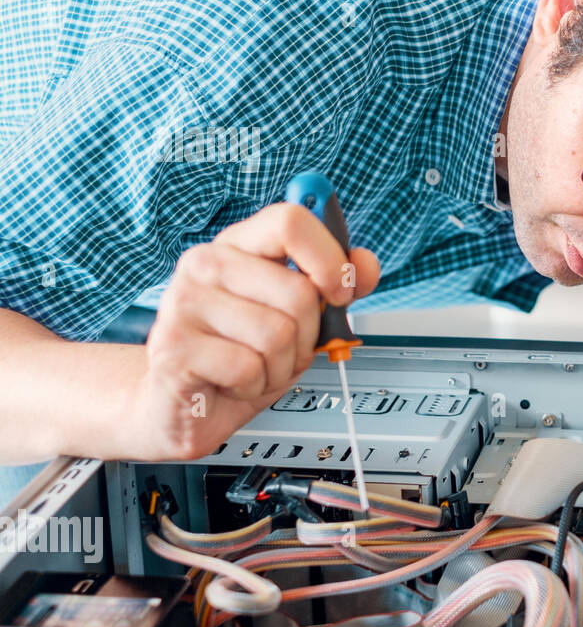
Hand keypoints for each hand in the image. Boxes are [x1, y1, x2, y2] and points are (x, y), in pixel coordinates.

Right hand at [126, 203, 380, 460]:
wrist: (185, 406)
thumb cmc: (241, 357)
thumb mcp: (300, 320)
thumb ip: (334, 287)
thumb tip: (365, 263)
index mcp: (238, 245)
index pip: (291, 221)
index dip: (330, 259)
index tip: (340, 293)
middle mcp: (205, 263)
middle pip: (298, 293)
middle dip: (307, 337)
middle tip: (281, 350)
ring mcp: (182, 301)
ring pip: (278, 334)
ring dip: (281, 367)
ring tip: (254, 369)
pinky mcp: (172, 346)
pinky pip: (249, 367)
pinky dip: (255, 386)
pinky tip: (231, 383)